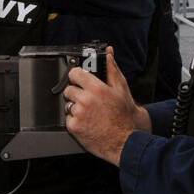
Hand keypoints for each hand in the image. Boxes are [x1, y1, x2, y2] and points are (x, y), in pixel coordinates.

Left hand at [61, 46, 150, 165]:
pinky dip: (75, 121)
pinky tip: (87, 122)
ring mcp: (78, 114)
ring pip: (67, 104)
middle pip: (68, 90)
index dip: (76, 76)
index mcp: (96, 88)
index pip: (74, 74)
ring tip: (90, 113)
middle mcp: (85, 100)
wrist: (125, 140)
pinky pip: (67, 119)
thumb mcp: (121, 88)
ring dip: (75, 107)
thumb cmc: (124, 115)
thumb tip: (108, 52)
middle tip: (88, 100)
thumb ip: (111, 68)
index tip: (79, 80)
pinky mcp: (74, 127)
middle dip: (76, 93)